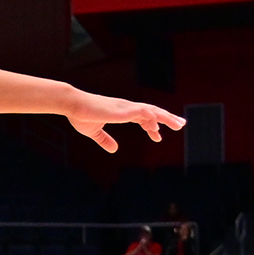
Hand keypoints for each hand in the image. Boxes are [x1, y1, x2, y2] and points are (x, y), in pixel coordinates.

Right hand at [65, 93, 184, 152]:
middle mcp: (127, 108)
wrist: (72, 105)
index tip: (158, 136)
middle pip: (152, 112)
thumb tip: (114, 149)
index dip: (151, 127)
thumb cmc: (80, 115)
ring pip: (152, 111)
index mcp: (121, 112)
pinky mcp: (123, 109)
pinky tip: (158, 126)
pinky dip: (152, 118)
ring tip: (179, 124)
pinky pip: (143, 112)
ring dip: (166, 117)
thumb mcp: (93, 132)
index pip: (142, 117)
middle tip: (181, 124)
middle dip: (167, 118)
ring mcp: (126, 107)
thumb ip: (104, 140)